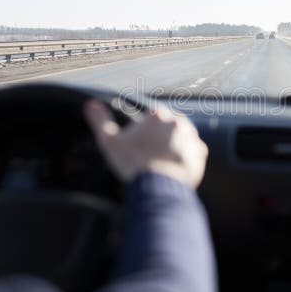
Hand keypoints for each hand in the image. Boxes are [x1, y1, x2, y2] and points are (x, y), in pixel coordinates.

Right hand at [83, 99, 207, 187]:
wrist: (157, 187)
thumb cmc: (133, 163)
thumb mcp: (110, 141)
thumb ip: (101, 121)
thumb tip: (91, 105)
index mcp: (157, 115)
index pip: (152, 117)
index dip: (145, 131)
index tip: (141, 144)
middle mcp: (177, 122)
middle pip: (168, 127)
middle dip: (161, 138)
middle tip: (151, 155)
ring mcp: (191, 138)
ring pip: (182, 138)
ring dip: (175, 147)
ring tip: (162, 162)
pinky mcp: (199, 154)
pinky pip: (194, 153)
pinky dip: (186, 158)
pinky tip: (174, 168)